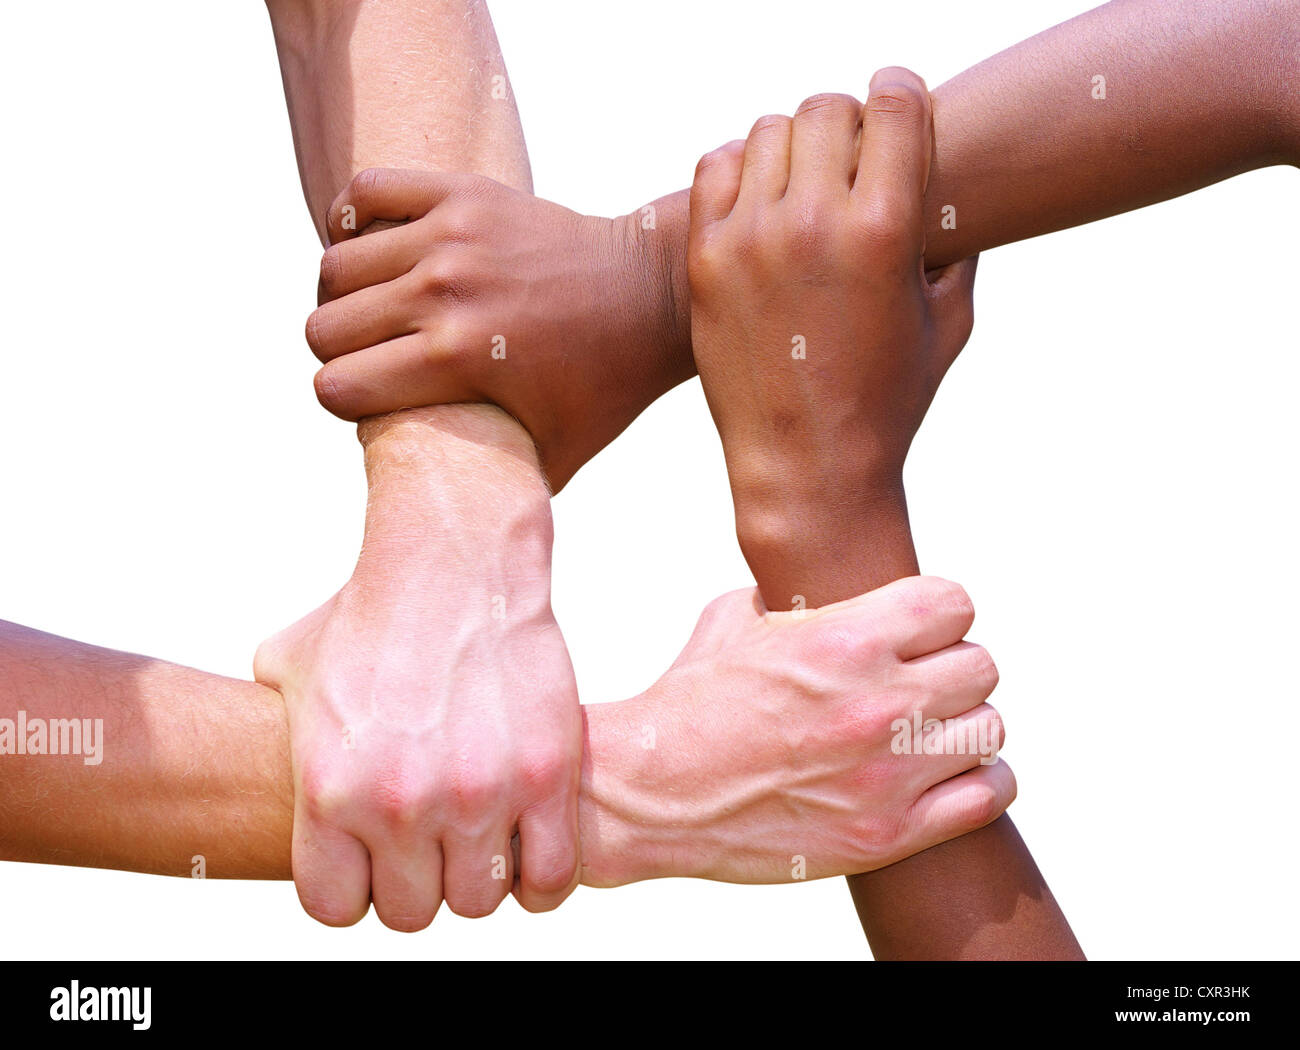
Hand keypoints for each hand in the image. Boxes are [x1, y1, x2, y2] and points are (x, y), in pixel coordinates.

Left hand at [254, 406, 581, 929]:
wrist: (453, 559)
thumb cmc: (372, 612)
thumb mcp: (289, 666)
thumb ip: (271, 727)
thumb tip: (248, 742)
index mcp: (330, 791)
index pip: (335, 908)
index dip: (357, 886)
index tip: (375, 858)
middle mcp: (401, 804)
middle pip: (411, 912)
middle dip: (419, 881)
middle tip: (434, 841)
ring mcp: (478, 792)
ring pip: (479, 900)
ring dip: (479, 875)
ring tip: (482, 834)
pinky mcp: (545, 775)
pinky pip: (551, 878)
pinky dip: (541, 873)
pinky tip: (530, 838)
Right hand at [303, 170, 692, 490]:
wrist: (649, 294)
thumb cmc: (603, 384)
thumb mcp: (556, 455)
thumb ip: (497, 490)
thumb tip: (457, 532)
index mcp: (458, 357)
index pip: (335, 387)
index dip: (346, 404)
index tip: (372, 403)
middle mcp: (445, 290)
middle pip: (322, 327)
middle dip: (340, 354)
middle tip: (374, 360)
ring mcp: (452, 234)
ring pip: (334, 266)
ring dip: (346, 297)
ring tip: (379, 313)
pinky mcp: (461, 192)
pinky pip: (364, 194)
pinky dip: (355, 224)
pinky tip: (382, 255)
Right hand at [581, 575, 1012, 884]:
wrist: (651, 793)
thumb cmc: (689, 702)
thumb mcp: (735, 618)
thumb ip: (798, 595)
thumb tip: (824, 580)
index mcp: (842, 640)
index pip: (955, 603)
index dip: (936, 614)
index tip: (916, 631)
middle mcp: (876, 702)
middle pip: (981, 664)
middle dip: (949, 667)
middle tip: (917, 683)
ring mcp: (886, 773)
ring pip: (991, 727)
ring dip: (962, 726)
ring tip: (926, 732)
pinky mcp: (887, 833)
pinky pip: (988, 794)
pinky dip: (976, 782)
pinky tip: (940, 775)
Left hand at [686, 75, 978, 592]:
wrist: (807, 468)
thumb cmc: (889, 403)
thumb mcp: (948, 322)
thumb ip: (957, 245)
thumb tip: (956, 192)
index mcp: (885, 231)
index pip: (893, 101)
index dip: (902, 96)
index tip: (899, 111)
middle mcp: (814, 223)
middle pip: (827, 106)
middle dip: (849, 123)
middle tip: (853, 159)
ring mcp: (751, 239)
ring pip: (768, 130)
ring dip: (795, 146)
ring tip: (807, 185)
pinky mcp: (706, 260)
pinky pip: (715, 167)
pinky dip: (740, 168)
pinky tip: (761, 201)